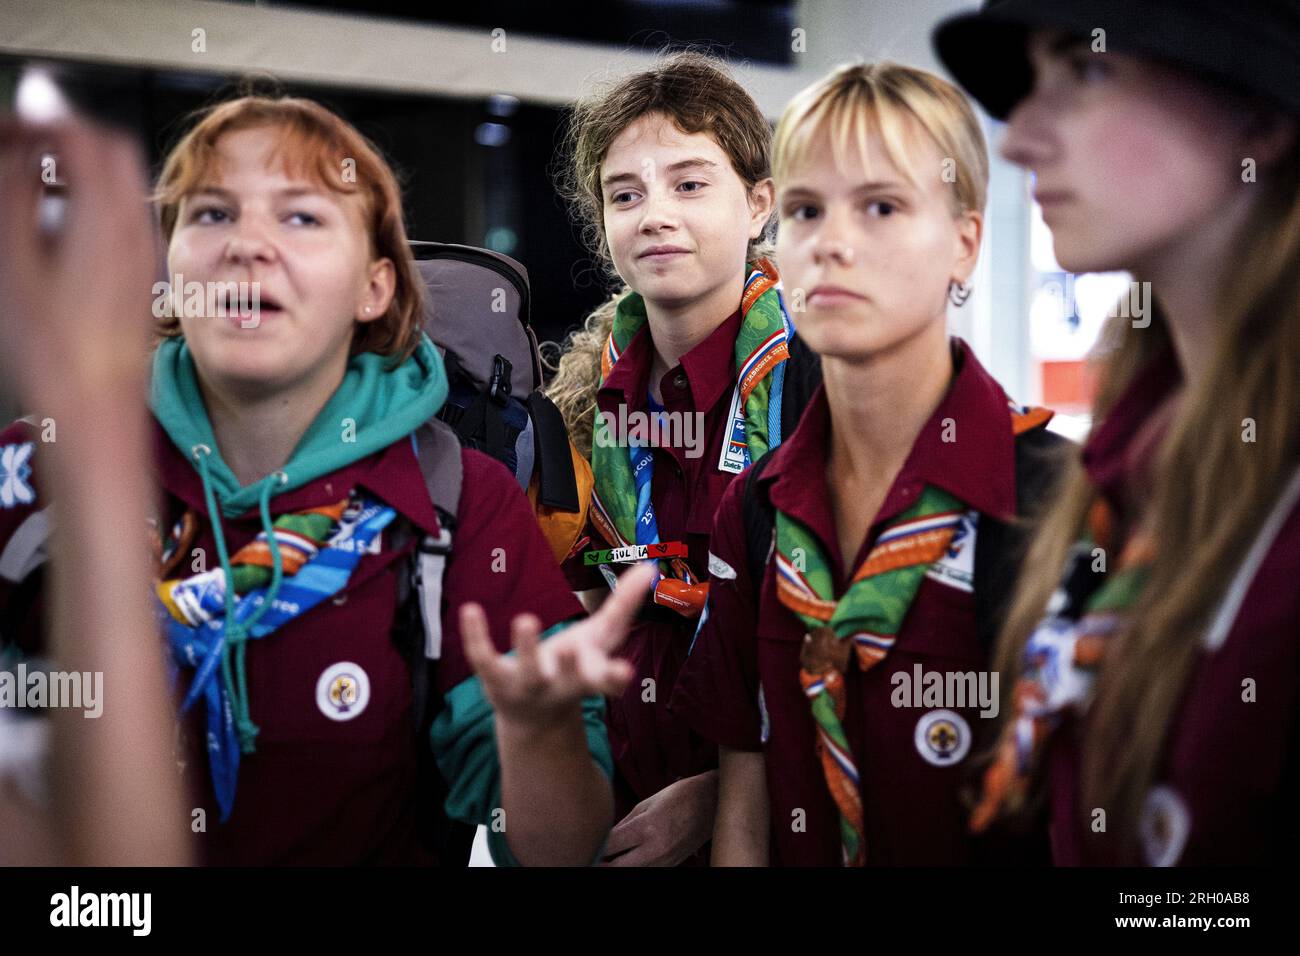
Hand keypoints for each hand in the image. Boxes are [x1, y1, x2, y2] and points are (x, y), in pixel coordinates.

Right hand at [0, 117, 156, 412]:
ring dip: (79, 167)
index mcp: (106, 217)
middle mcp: (135, 229)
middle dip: (66, 134)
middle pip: (111, 152)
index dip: (42, 117)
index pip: (82, 136)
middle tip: (20, 140)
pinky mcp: (141, 277)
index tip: (9, 122)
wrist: (96, 411)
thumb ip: (14, 190)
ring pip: (120, 184)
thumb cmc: (52, 348)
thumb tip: (17, 145)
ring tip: (30, 178)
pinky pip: (124, 218)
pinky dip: (92, 201)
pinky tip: (59, 225)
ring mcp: (143, 253)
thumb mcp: (12, 259)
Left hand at [459, 562, 655, 733]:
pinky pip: (484, 659)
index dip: (615, 678)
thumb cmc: (576, 666)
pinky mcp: (496, 681)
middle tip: (571, 649)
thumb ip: (624, 604)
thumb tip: (650, 566)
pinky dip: (476, 637)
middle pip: (571, 681)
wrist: (534, 717)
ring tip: (525, 620)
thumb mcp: (601, 638)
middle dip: (573, 667)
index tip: (624, 673)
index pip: (606, 679)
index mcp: (591, 675)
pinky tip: (470, 609)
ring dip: (527, 648)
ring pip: (529, 672)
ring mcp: (529, 685)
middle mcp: (563, 684)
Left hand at [600, 770, 718, 866]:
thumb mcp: (646, 803)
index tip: (588, 843)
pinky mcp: (672, 866)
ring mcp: (665, 861)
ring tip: (609, 856)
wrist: (713, 803)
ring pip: (631, 872)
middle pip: (615, 868)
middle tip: (593, 855)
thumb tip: (605, 837)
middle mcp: (655, 849)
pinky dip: (634, 866)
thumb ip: (624, 823)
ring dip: (618, 865)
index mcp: (646, 827)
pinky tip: (627, 858)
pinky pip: (646, 871)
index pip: (609, 846)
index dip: (595, 846)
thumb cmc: (679, 796)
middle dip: (602, 862)